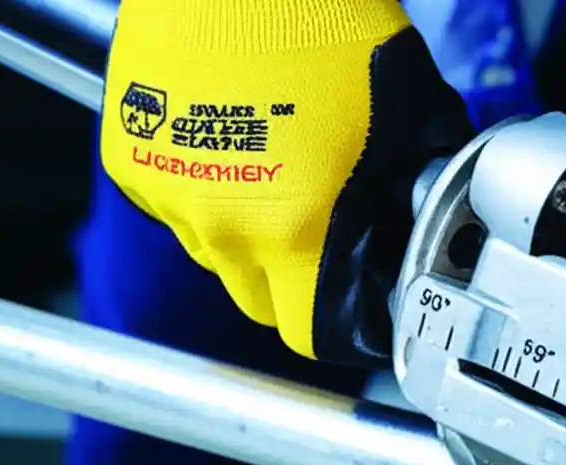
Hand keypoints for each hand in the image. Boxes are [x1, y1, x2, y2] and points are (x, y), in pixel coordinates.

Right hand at [100, 0, 472, 365]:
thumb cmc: (329, 30)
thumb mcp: (414, 114)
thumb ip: (420, 189)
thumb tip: (433, 225)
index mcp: (298, 231)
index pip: (311, 334)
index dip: (340, 324)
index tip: (355, 306)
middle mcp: (226, 228)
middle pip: (262, 302)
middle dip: (295, 280)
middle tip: (321, 228)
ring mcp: (173, 199)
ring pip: (218, 256)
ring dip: (247, 233)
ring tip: (275, 166)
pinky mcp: (132, 165)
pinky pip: (177, 207)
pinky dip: (203, 189)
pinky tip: (230, 139)